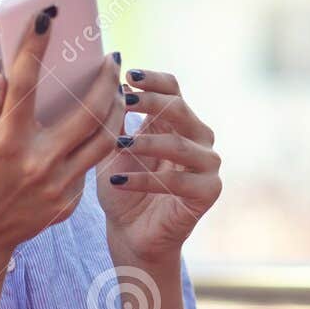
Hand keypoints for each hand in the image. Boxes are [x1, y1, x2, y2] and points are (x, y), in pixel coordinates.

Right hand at [0, 8, 123, 263]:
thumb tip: (5, 75)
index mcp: (8, 143)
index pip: (26, 84)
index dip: (35, 46)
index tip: (47, 17)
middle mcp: (39, 163)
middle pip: (90, 112)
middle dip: (106, 79)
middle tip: (112, 58)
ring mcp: (59, 185)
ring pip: (106, 139)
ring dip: (117, 109)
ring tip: (119, 89)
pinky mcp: (70, 202)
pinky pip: (91, 165)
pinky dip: (98, 142)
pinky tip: (101, 125)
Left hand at [97, 68, 221, 266]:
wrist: (130, 233)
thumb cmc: (121, 186)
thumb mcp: (111, 148)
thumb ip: (113, 118)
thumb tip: (101, 79)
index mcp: (177, 121)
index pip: (173, 88)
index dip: (152, 80)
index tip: (127, 75)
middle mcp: (198, 138)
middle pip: (180, 108)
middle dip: (150, 102)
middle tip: (123, 100)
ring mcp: (207, 164)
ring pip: (180, 145)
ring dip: (146, 143)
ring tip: (118, 145)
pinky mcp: (208, 191)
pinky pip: (177, 182)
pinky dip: (144, 181)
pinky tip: (117, 181)